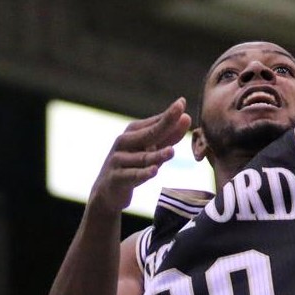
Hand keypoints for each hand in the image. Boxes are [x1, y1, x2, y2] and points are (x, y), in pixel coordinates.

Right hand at [88, 98, 191, 214]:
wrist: (107, 191)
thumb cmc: (132, 166)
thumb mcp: (151, 150)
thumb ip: (168, 136)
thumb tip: (187, 117)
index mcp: (133, 132)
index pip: (155, 122)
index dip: (169, 114)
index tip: (182, 102)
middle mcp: (123, 142)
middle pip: (149, 134)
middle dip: (165, 124)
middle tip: (182, 115)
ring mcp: (118, 160)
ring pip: (142, 157)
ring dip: (157, 155)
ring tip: (171, 151)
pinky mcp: (115, 178)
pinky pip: (132, 175)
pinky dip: (143, 174)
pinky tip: (154, 171)